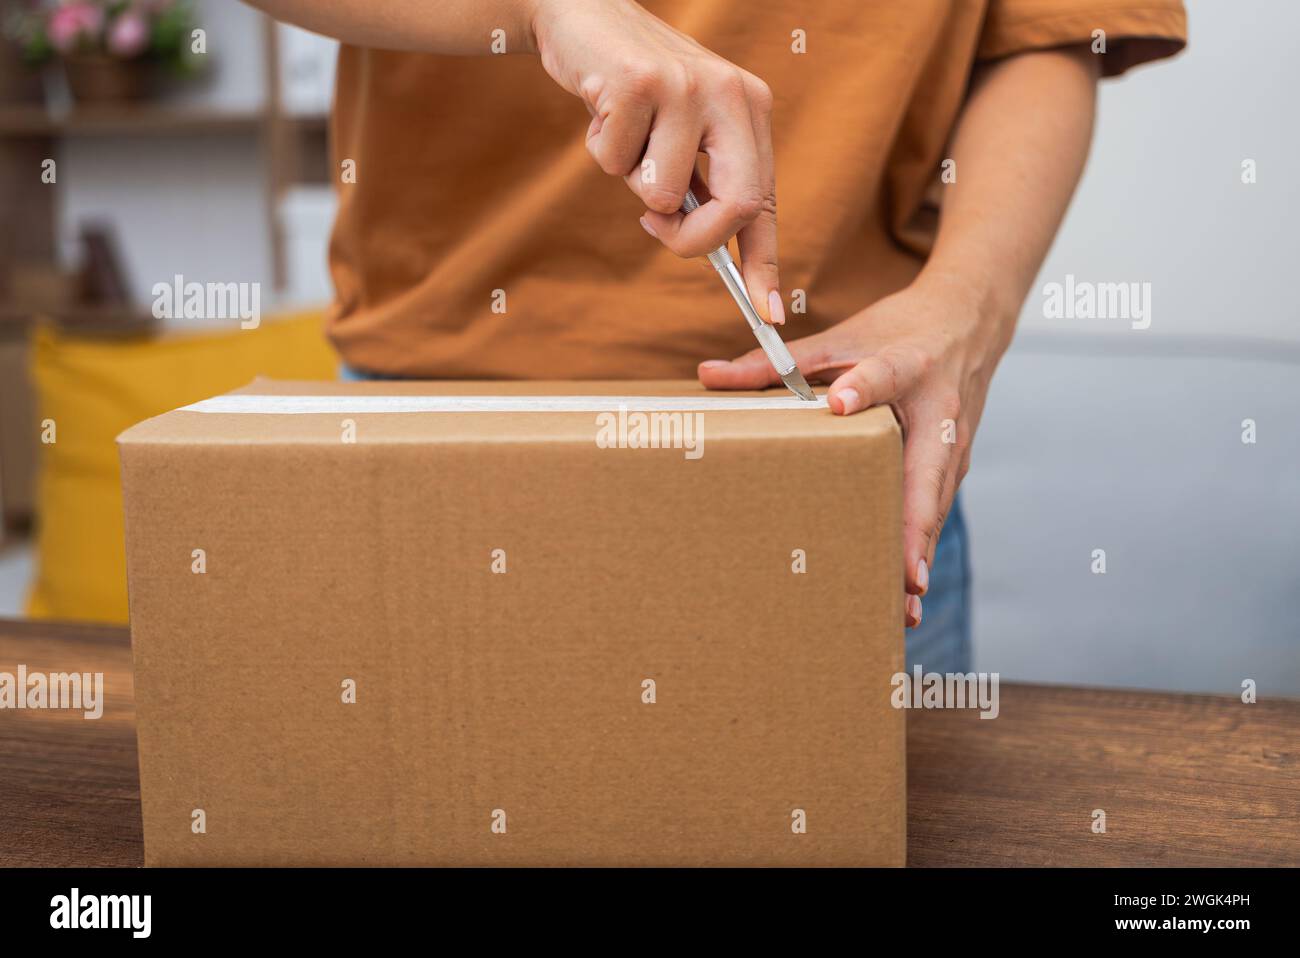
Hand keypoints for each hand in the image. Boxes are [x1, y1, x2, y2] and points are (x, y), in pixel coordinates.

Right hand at [529, 0, 782, 321]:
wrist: (584, 16)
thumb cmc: (634, 89)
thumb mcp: (682, 134)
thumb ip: (702, 185)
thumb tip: (718, 254)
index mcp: (750, 110)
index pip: (764, 202)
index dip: (765, 263)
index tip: (770, 313)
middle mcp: (732, 95)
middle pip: (736, 208)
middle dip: (692, 241)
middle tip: (657, 230)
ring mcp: (688, 87)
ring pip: (662, 194)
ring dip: (629, 180)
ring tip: (624, 136)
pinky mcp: (640, 84)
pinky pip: (616, 164)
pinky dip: (600, 150)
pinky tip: (603, 112)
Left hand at [697, 274, 1010, 627]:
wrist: (968, 323)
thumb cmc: (898, 331)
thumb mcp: (839, 338)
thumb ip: (774, 364)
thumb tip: (706, 374)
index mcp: (908, 365)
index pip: (884, 374)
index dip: (863, 386)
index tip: (841, 402)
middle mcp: (939, 413)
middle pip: (927, 473)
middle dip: (914, 529)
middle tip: (905, 576)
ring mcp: (953, 446)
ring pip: (935, 507)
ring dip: (920, 556)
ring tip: (904, 606)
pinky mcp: (954, 468)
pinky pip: (934, 512)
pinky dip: (921, 550)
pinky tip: (906, 596)